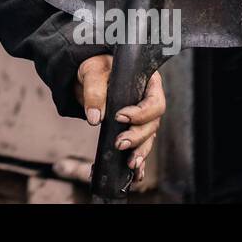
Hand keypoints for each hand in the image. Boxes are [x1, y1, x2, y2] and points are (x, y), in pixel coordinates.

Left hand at [75, 54, 165, 183]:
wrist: (88, 74)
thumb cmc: (95, 66)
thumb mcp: (93, 71)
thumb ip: (94, 91)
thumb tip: (94, 118)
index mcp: (148, 83)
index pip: (154, 102)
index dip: (140, 113)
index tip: (119, 117)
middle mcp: (148, 102)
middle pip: (152, 124)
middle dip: (137, 137)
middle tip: (119, 143)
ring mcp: (142, 118)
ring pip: (147, 139)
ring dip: (140, 153)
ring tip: (130, 165)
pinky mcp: (132, 130)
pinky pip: (139, 147)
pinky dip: (138, 162)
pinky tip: (134, 175)